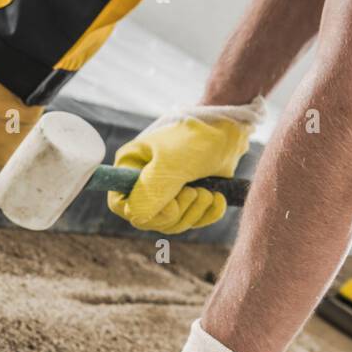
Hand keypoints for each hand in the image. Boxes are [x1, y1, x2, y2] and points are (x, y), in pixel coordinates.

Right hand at [107, 99, 263, 233]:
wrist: (230, 128)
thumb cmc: (197, 138)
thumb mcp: (173, 162)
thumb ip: (152, 190)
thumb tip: (137, 216)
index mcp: (131, 167)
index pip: (121, 203)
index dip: (144, 211)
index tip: (170, 202)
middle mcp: (144, 182)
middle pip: (149, 220)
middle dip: (177, 212)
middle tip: (194, 191)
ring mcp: (167, 192)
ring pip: (172, 223)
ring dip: (195, 211)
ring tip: (208, 191)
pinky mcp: (188, 198)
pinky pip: (193, 221)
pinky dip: (208, 213)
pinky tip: (218, 197)